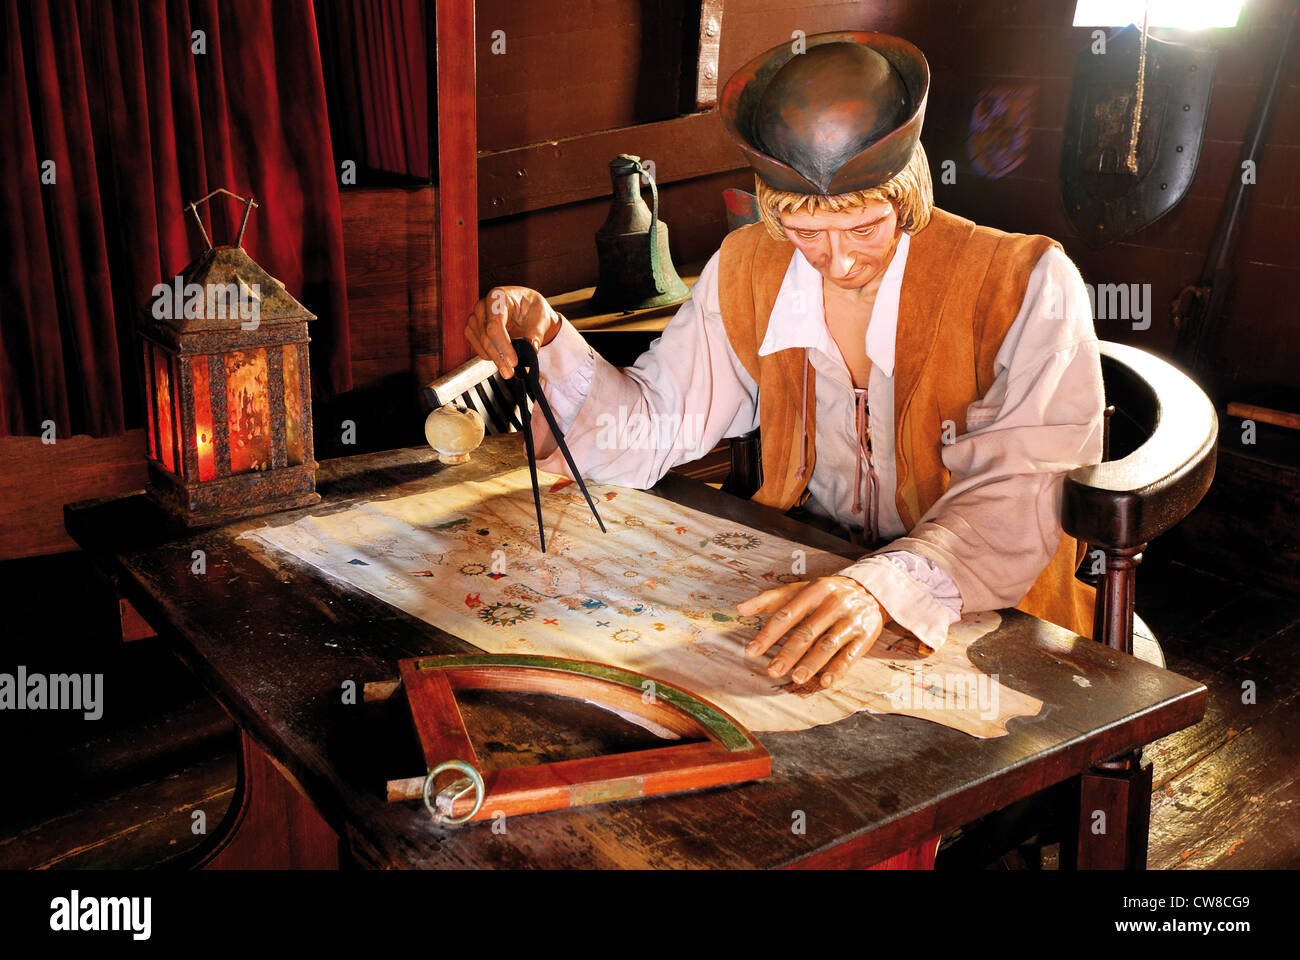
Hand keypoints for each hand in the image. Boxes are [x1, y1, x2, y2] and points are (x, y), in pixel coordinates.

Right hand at [465, 286, 563, 379]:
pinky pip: (476, 345)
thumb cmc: (533, 309)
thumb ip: (536, 334)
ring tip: (508, 369)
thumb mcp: (541, 320)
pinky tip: (500, 360)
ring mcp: (476, 317)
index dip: (504, 346)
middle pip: (485, 335)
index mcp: (499, 297)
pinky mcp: (473, 328)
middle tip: (510, 372)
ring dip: (494, 358)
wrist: (528, 309)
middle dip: (499, 357)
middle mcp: (483, 305)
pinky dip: (488, 355)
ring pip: (480, 342)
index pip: (495, 324)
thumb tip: (531, 348)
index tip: (514, 361)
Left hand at [737, 577, 884, 686]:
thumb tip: (740, 609)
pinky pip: (851, 654)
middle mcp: (834, 603)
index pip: (786, 614)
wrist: (871, 588)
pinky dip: (837, 669)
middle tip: (773, 671)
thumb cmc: (826, 593)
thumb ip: (771, 599)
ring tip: (796, 678)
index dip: (768, 634)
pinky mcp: (867, 634)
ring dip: (811, 663)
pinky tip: (824, 681)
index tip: (751, 651)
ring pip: (828, 644)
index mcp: (815, 590)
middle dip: (788, 653)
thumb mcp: (801, 589)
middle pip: (807, 631)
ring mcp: (851, 619)